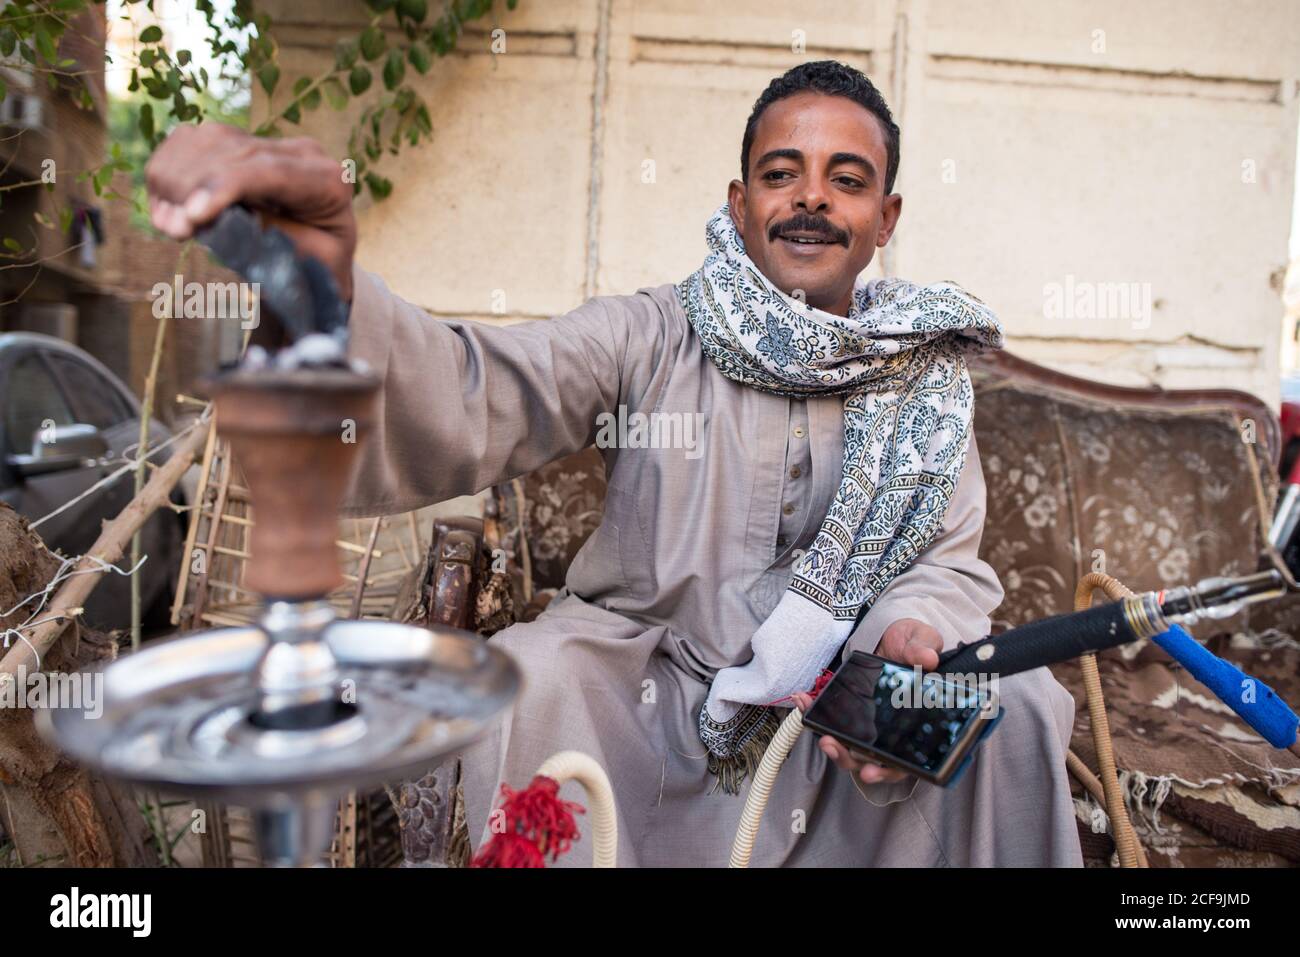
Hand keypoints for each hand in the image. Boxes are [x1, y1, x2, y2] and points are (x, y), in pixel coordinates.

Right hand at [145, 122, 356, 302]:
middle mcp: (299, 152)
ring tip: (170, 225)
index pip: (270, 171)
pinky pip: (190, 142)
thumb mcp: (309, 264)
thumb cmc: (318, 269)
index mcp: (328, 181)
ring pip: (205, 141)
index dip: (224, 188)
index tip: (193, 216)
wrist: (319, 263)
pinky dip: (169, 171)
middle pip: (231, 152)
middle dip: (192, 189)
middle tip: (173, 230)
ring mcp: (267, 143)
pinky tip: (167, 207)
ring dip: (175, 181)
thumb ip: (273, 237)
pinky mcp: (238, 143)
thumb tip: (223, 218)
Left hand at [792, 617, 943, 785]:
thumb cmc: (914, 645)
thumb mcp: (922, 640)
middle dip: (848, 758)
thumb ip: (923, 649)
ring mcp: (868, 724)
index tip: (870, 771)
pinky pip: (831, 720)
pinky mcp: (849, 710)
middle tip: (833, 746)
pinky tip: (803, 700)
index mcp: (913, 726)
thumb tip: (928, 658)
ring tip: (820, 734)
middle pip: (869, 760)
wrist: (894, 636)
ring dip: (832, 745)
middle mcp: (890, 732)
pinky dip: (814, 712)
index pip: (902, 761)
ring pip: (848, 748)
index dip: (887, 771)